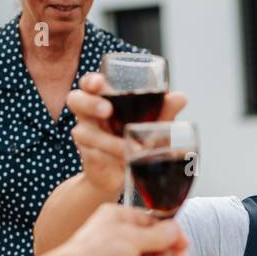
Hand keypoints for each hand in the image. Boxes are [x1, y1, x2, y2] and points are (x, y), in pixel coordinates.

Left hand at [60, 203, 190, 255]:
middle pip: (150, 241)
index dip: (170, 233)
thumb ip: (157, 235)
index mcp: (118, 216)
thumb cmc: (96, 250)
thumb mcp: (133, 238)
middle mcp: (117, 233)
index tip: (184, 243)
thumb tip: (175, 229)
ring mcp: (115, 253)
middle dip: (168, 252)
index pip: (151, 222)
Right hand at [68, 72, 187, 195]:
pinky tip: (127, 160)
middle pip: (76, 100)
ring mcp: (85, 135)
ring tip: (134, 148)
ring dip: (109, 141)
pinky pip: (93, 154)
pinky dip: (112, 157)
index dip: (90, 81)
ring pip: (85, 132)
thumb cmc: (135, 140)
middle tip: (107, 110)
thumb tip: (180, 97)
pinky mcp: (88, 155)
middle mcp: (88, 114)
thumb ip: (164, 111)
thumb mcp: (153, 125)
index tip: (99, 83)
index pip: (89, 83)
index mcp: (102, 99)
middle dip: (89, 103)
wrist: (121, 174)